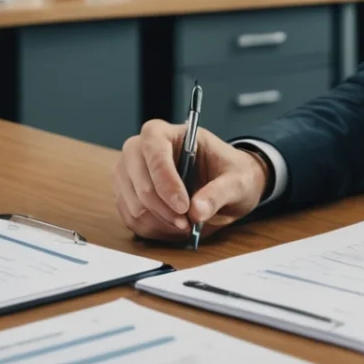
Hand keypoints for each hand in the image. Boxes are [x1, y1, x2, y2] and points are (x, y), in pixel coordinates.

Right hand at [114, 119, 269, 242]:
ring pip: (135, 205)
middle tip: (188, 223)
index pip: (155, 151)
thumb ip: (219, 192)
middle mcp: (140, 150)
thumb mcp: (236, 179)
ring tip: (185, 226)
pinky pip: (132, 220)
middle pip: (141, 182)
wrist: (223, 183)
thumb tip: (198, 210)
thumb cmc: (227, 172)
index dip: (166, 181)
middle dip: (165, 209)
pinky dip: (154, 230)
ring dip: (161, 222)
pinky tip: (173, 229)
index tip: (184, 206)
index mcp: (166, 133)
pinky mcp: (127, 196)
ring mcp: (129, 174)